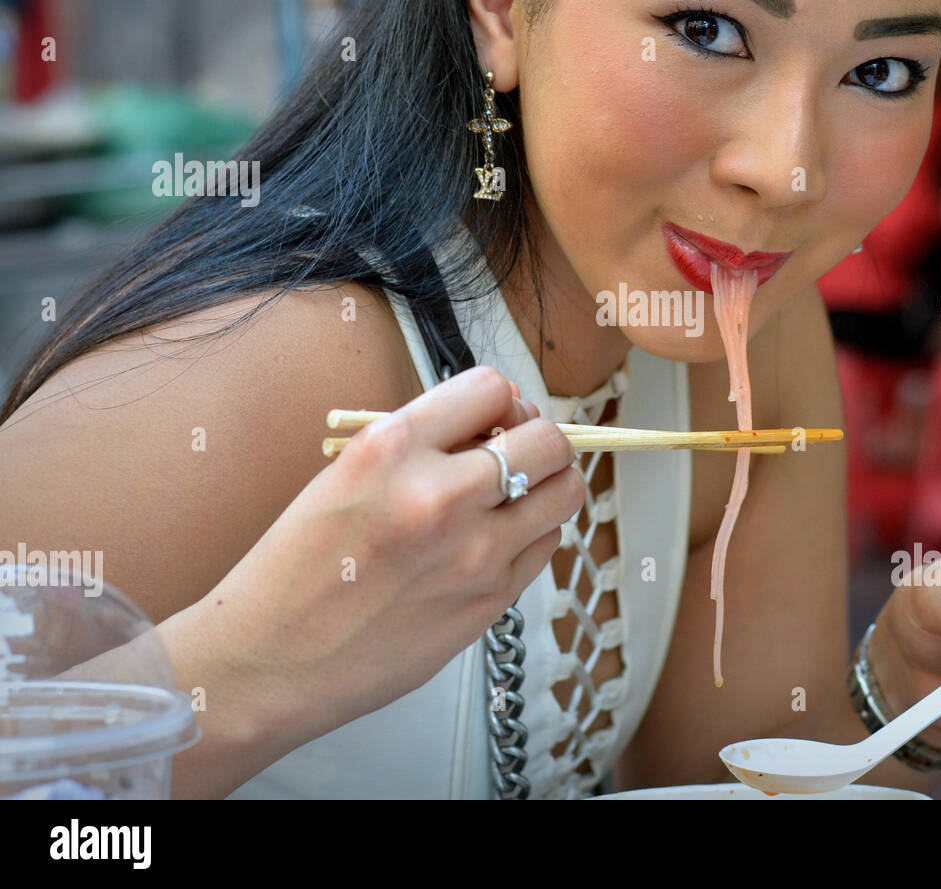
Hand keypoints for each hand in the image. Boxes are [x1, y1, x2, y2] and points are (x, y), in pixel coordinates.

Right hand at [195, 365, 586, 753]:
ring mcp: (474, 553)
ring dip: (547, 485)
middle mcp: (440, 495)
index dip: (500, 399)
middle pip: (548, 441)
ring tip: (515, 496)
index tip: (494, 414)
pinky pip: (546, 546)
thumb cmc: (296, 567)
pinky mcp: (490, 601)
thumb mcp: (345, 473)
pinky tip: (497, 540)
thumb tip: (495, 422)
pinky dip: (533, 534)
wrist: (268, 659)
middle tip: (518, 451)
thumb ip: (421, 444)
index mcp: (392, 449)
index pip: (491, 388)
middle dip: (540, 439)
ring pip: (565, 494)